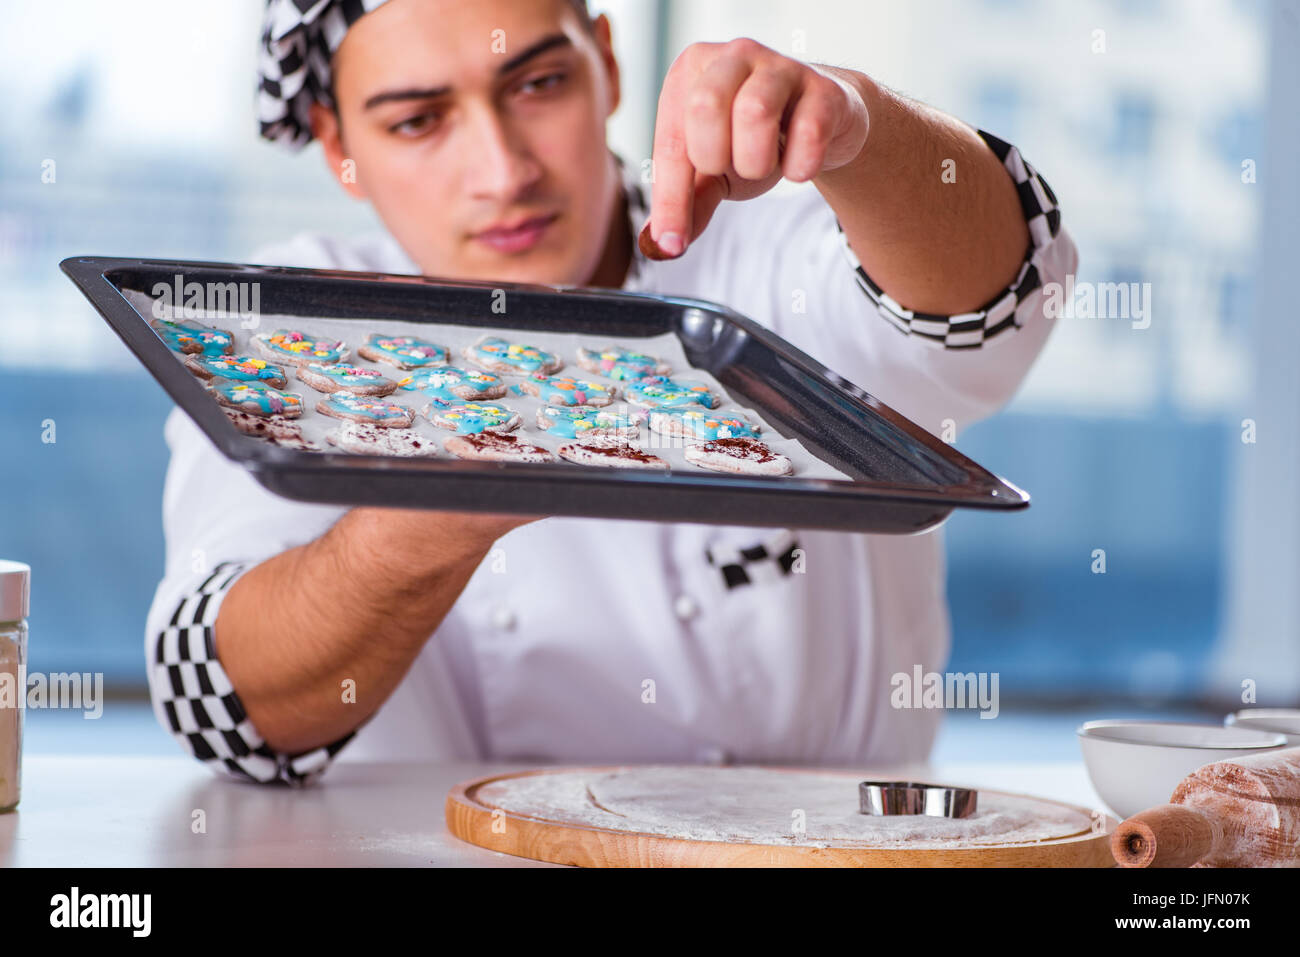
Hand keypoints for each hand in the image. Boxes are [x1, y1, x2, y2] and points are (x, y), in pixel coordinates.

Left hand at [641, 38, 869, 259]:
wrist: (820, 123)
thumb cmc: (753, 140)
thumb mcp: (712, 172)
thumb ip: (687, 203)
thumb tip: (660, 245)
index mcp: (690, 73)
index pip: (670, 140)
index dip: (670, 198)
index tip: (673, 243)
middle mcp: (731, 57)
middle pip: (704, 108)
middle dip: (715, 158)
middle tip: (734, 167)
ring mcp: (780, 66)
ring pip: (754, 111)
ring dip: (757, 161)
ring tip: (764, 164)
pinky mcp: (823, 88)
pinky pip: (809, 130)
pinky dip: (800, 164)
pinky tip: (799, 167)